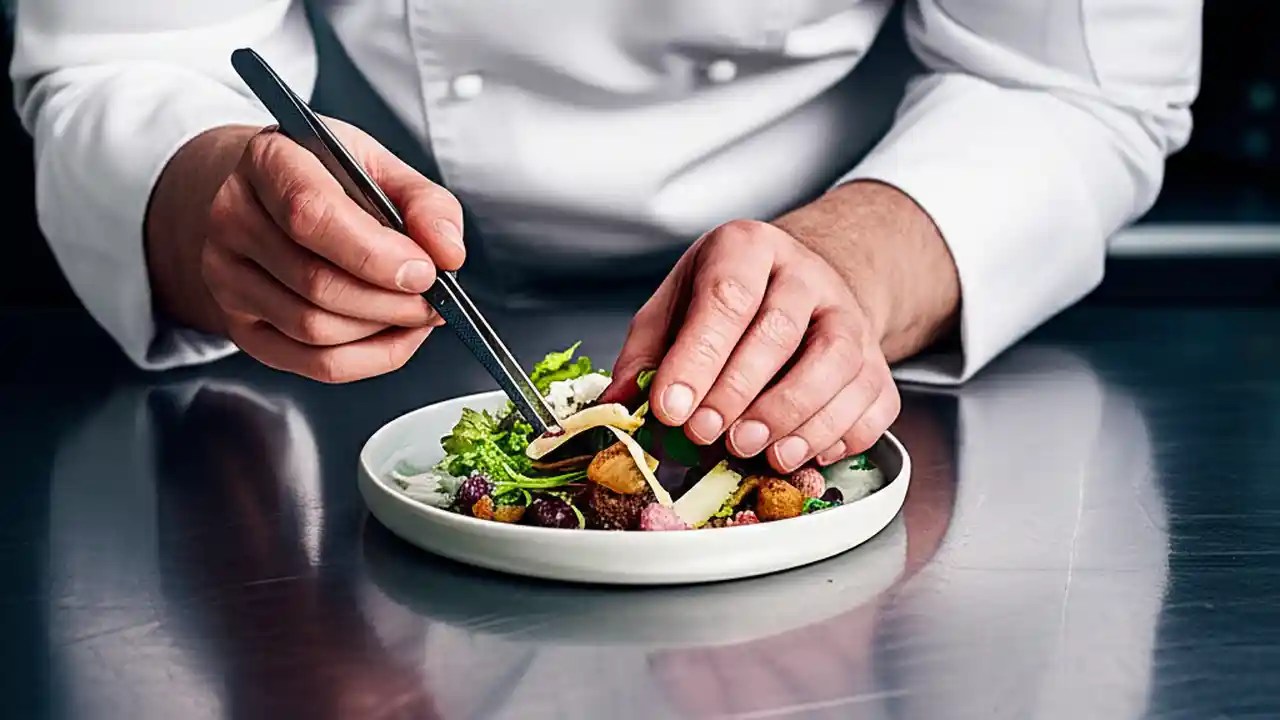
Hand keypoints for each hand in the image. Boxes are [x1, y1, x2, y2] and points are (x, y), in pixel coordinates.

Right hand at [149, 119, 464, 381]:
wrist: (260, 195)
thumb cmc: (324, 176)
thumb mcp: (377, 164)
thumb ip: (424, 203)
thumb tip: (448, 253)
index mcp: (268, 160)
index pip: (311, 215)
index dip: (375, 254)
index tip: (425, 271)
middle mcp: (233, 219)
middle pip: (316, 283)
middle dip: (391, 301)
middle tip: (435, 298)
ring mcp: (225, 277)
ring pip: (315, 329)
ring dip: (382, 330)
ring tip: (417, 311)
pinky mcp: (240, 325)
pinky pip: (312, 364)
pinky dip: (368, 359)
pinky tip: (394, 336)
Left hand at [606, 220, 900, 471]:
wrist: (803, 286)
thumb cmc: (730, 299)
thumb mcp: (675, 305)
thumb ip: (646, 355)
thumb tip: (618, 406)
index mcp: (747, 249)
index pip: (726, 299)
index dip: (697, 358)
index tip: (670, 408)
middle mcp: (805, 275)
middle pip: (779, 333)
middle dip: (738, 393)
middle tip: (705, 434)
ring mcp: (849, 316)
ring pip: (836, 365)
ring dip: (792, 418)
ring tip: (753, 449)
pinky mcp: (877, 360)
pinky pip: (872, 400)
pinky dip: (840, 434)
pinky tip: (802, 452)